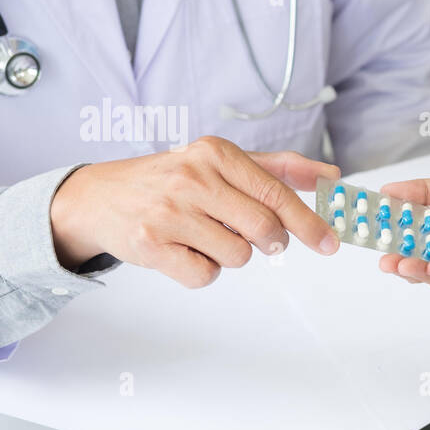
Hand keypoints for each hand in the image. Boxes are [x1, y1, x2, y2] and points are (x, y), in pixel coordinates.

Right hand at [50, 137, 340, 287]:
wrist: (99, 197)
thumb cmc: (172, 180)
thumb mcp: (221, 162)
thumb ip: (278, 168)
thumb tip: (330, 176)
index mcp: (215, 153)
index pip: (276, 194)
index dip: (309, 223)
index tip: (330, 242)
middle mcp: (192, 179)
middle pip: (264, 230)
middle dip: (270, 242)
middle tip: (257, 238)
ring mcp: (169, 213)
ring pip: (238, 256)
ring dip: (230, 254)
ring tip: (203, 235)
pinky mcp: (150, 246)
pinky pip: (205, 276)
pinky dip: (202, 270)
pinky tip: (184, 250)